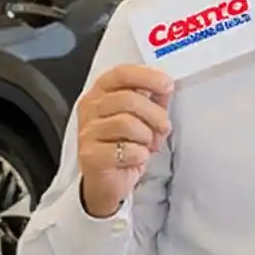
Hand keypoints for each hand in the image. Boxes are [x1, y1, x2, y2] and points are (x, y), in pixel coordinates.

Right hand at [76, 64, 173, 217]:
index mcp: (101, 93)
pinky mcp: (90, 156)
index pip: (120, 74)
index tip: (167, 85)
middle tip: (163, 128)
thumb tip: (165, 85)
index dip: (146, 76)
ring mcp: (87, 132)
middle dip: (155, 115)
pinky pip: (126, 150)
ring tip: (146, 145)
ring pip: (126, 123)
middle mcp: (90, 109)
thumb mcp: (143, 116)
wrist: (109, 181)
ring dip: (146, 137)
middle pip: (128, 99)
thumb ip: (153, 98)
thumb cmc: (126, 144)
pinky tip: (136, 158)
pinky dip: (139, 155)